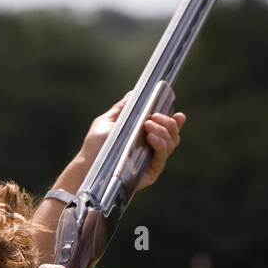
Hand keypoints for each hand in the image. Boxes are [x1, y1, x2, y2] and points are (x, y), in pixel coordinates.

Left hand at [70, 98, 185, 190]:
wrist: (88, 163)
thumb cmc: (96, 144)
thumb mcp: (109, 120)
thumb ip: (123, 108)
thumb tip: (133, 93)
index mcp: (143, 135)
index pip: (166, 128)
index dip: (175, 121)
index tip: (179, 114)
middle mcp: (150, 148)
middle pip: (172, 135)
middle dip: (169, 122)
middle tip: (155, 117)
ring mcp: (151, 161)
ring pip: (170, 144)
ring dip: (164, 131)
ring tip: (149, 125)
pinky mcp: (150, 173)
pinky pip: (162, 158)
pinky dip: (161, 145)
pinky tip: (151, 137)